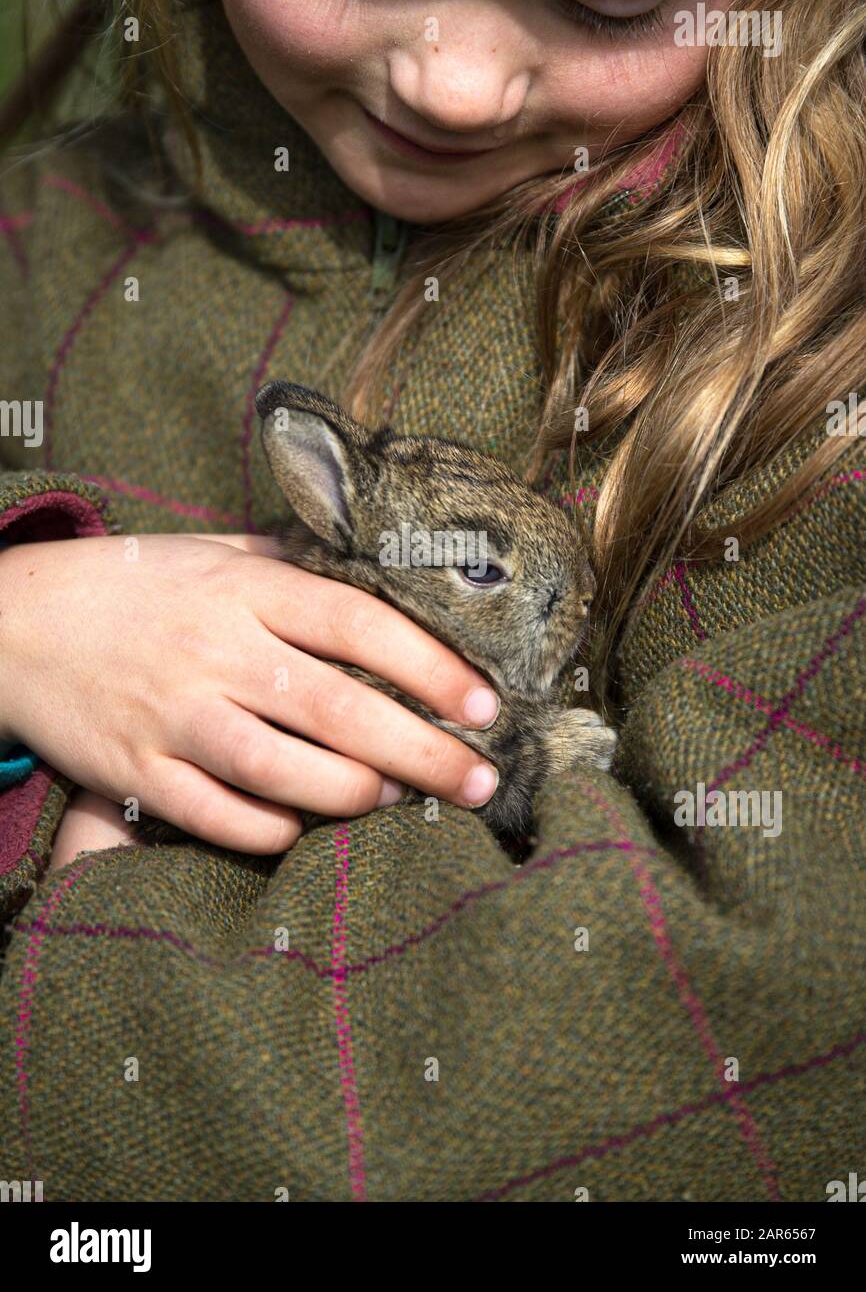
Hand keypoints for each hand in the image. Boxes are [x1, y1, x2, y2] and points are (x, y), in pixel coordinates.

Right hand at [0, 532, 500, 853]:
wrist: (17, 623)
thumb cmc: (133, 585)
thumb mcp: (214, 554)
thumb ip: (294, 567)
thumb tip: (382, 580)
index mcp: (245, 590)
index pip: (360, 624)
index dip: (433, 666)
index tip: (487, 704)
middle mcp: (216, 652)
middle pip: (340, 708)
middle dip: (425, 751)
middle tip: (483, 783)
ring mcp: (175, 716)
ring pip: (284, 769)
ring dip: (354, 793)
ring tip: (400, 801)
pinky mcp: (137, 772)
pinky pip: (219, 815)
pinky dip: (270, 829)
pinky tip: (303, 828)